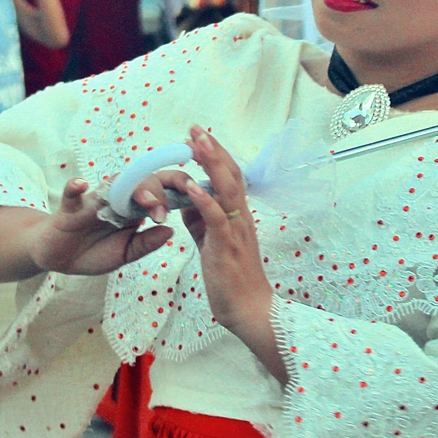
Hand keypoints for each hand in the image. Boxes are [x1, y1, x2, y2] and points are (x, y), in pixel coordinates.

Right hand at [28, 176, 172, 274]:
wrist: (60, 259)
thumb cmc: (95, 252)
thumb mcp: (126, 254)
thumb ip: (146, 243)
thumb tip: (170, 230)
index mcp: (137, 209)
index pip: (162, 191)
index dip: (179, 189)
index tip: (196, 196)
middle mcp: (119, 199)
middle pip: (144, 182)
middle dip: (159, 192)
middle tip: (164, 211)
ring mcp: (95, 201)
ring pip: (115, 184)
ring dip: (131, 189)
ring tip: (143, 200)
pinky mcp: (70, 209)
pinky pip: (72, 194)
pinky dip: (75, 187)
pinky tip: (81, 185)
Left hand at [178, 126, 273, 344]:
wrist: (249, 309)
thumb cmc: (232, 280)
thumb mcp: (213, 244)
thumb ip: (202, 222)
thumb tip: (188, 202)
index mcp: (238, 216)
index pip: (230, 177)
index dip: (215, 155)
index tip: (199, 136)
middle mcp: (241, 217)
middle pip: (230, 174)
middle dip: (212, 150)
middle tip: (195, 128)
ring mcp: (235, 229)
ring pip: (226, 189)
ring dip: (210, 164)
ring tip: (195, 143)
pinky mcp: (226, 245)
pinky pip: (215, 217)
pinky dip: (204, 199)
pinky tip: (191, 185)